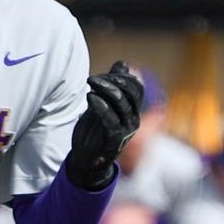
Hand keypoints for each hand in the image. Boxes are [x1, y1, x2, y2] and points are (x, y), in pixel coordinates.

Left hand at [62, 62, 143, 189]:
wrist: (87, 159)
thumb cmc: (96, 130)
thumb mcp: (103, 103)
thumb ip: (113, 86)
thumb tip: (123, 64)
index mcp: (133, 111)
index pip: (136, 88)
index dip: (122, 77)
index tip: (103, 74)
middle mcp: (133, 120)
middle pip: (133, 93)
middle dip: (115, 80)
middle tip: (94, 77)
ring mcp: (126, 131)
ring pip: (122, 104)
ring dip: (106, 89)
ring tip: (90, 82)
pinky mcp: (114, 140)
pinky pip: (111, 120)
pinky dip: (101, 106)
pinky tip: (90, 96)